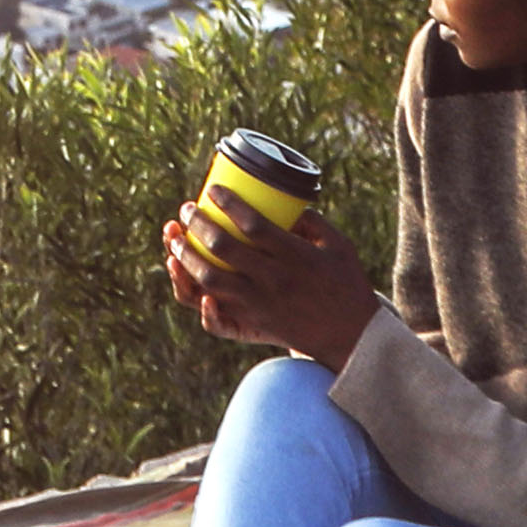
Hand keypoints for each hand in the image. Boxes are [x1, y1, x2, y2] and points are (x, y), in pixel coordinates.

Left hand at [162, 200, 380, 365]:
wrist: (352, 337)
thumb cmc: (347, 284)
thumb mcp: (339, 245)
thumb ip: (313, 221)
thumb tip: (287, 202)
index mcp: (295, 256)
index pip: (253, 224)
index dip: (229, 204)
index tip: (213, 189)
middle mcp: (273, 280)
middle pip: (222, 248)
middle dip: (197, 225)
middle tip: (187, 209)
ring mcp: (259, 304)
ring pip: (209, 280)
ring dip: (185, 257)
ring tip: (174, 239)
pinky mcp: (252, 324)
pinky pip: (215, 313)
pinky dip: (196, 297)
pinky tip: (186, 279)